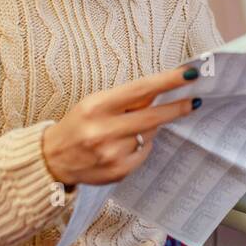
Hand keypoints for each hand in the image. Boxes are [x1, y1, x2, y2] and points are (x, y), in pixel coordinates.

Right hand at [41, 65, 200, 187]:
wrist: (51, 159)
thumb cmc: (78, 125)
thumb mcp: (95, 103)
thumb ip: (126, 100)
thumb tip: (160, 92)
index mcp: (97, 106)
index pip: (141, 89)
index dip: (168, 81)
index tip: (189, 74)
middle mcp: (104, 130)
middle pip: (153, 116)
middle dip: (177, 108)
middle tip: (194, 101)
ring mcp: (112, 153)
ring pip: (149, 135)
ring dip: (148, 129)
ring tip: (127, 129)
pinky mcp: (118, 171)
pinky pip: (144, 153)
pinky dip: (141, 147)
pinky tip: (123, 146)